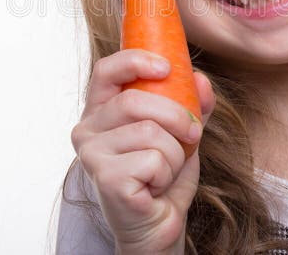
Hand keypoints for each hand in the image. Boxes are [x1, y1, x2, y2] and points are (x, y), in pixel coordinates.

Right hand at [70, 48, 215, 253]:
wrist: (158, 226)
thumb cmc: (162, 178)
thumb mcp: (180, 133)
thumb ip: (191, 104)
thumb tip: (200, 79)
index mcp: (99, 112)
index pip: (106, 71)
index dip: (134, 61)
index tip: (166, 66)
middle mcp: (86, 130)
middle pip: (135, 101)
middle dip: (176, 116)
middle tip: (193, 134)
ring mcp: (91, 155)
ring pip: (150, 133)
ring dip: (174, 154)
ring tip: (165, 170)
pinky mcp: (105, 178)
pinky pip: (153, 160)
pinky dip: (167, 174)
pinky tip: (155, 187)